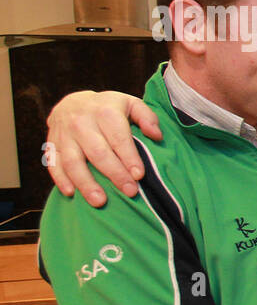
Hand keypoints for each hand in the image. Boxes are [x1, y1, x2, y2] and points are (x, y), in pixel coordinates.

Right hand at [46, 90, 161, 206]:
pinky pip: (54, 163)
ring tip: (100, 202)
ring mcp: (64, 134)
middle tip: (130, 192)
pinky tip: (71, 193)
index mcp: (104, 112)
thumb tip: (157, 136)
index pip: (118, 138)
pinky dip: (60, 179)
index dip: (129, 157)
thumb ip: (147, 117)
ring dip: (86, 183)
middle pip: (98, 152)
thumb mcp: (131, 104)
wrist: (73, 102)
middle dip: (114, 174)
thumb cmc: (109, 108)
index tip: (139, 175)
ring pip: (73, 161)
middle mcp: (81, 122)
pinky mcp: (52, 144)